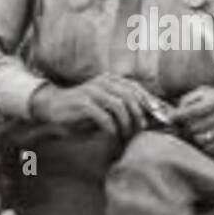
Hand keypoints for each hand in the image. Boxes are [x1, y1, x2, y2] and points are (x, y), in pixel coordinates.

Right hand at [30, 74, 154, 137]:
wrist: (53, 106)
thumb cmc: (83, 109)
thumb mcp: (105, 105)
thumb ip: (124, 107)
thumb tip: (148, 118)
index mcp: (112, 80)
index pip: (138, 89)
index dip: (151, 103)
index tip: (160, 118)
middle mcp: (104, 81)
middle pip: (131, 96)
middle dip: (140, 115)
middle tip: (141, 130)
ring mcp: (92, 91)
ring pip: (119, 105)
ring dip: (126, 123)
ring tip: (127, 134)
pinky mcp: (82, 103)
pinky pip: (103, 116)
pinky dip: (111, 127)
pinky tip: (112, 134)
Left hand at [171, 85, 213, 153]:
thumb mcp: (207, 91)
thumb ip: (189, 98)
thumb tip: (176, 110)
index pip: (191, 111)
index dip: (177, 115)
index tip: (170, 118)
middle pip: (194, 127)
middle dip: (185, 126)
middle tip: (184, 123)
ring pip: (201, 139)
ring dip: (193, 136)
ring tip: (195, 130)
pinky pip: (211, 147)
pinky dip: (204, 144)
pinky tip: (204, 137)